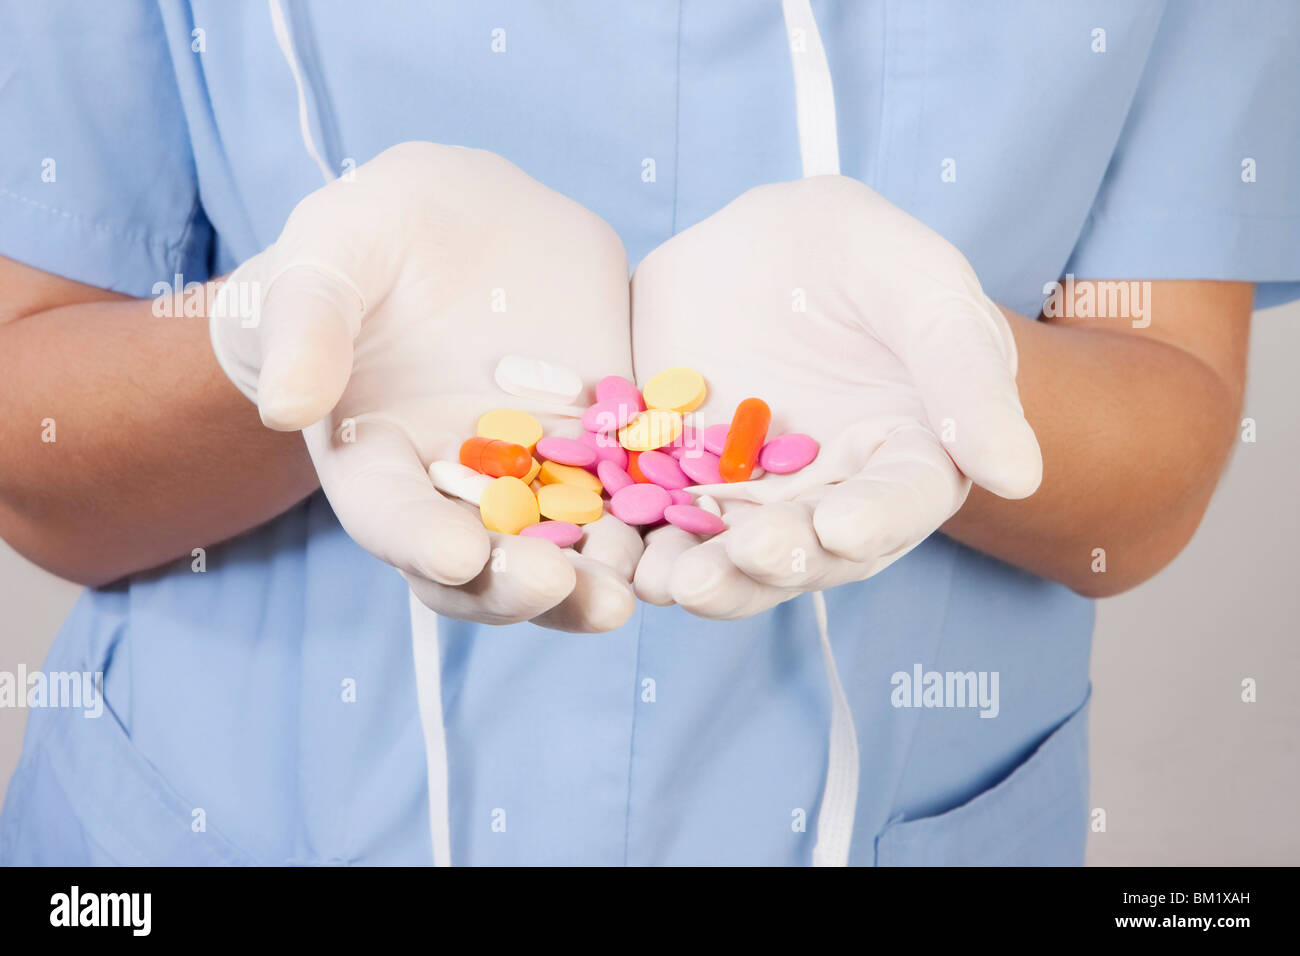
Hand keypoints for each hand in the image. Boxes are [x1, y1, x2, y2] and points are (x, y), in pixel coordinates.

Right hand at [210, 143, 641, 630]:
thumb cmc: (372, 236)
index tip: (458, 554)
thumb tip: (283, 404)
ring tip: (631, 587)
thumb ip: (309, 321)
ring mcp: (535, 479)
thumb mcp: (333, 251)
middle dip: (517, 585)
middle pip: (480, 565)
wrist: (463, 224)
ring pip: (562, 552)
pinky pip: (630, 502)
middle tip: (559, 587)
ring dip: (594, 580)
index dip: (419, 541)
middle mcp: (455, 491)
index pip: (389, 517)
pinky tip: (687, 536)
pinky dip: (654, 526)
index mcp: (376, 458)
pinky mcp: (602, 452)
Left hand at [629, 175, 1040, 617]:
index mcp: (906, 458)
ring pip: (730, 552)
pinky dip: (638, 540)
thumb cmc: (861, 256)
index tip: (841, 525)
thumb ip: (964, 369)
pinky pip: (658, 522)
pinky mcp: (677, 484)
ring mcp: (751, 498)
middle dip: (779, 562)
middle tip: (747, 557)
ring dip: (704, 574)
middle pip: (811, 550)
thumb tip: (1018, 474)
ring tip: (670, 580)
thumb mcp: (917, 283)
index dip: (875, 520)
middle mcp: (831, 497)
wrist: (759, 243)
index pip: (901, 503)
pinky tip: (615, 550)